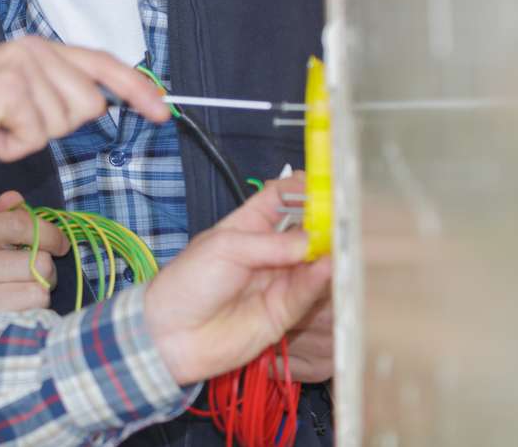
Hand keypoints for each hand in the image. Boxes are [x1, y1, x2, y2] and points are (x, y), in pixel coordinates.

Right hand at [0, 37, 169, 161]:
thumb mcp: (16, 99)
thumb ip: (54, 94)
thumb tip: (96, 105)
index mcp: (38, 48)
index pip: (102, 63)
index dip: (137, 88)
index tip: (161, 111)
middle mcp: (35, 50)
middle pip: (87, 106)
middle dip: (54, 128)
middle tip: (9, 123)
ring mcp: (25, 67)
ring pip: (62, 125)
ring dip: (27, 140)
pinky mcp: (13, 89)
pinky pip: (35, 138)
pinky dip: (10, 148)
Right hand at [0, 190, 69, 329]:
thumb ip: (2, 215)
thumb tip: (16, 198)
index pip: (20, 223)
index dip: (50, 232)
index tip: (60, 244)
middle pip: (38, 260)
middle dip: (46, 268)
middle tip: (34, 274)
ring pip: (40, 287)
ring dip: (41, 290)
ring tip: (24, 292)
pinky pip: (35, 309)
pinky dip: (35, 310)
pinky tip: (19, 309)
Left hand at [141, 173, 331, 385]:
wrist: (170, 334)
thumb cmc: (187, 281)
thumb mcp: (224, 248)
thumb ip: (270, 244)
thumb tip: (312, 239)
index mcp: (247, 225)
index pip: (281, 198)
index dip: (302, 188)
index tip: (327, 183)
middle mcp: (268, 251)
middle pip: (305, 230)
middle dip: (325, 222)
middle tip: (347, 215)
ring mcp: (278, 281)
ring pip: (313, 262)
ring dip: (329, 252)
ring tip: (345, 241)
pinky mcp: (283, 312)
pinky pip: (307, 292)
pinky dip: (320, 279)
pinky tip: (330, 266)